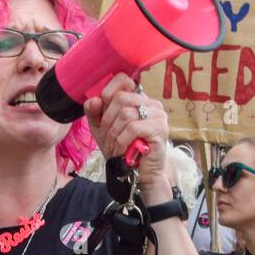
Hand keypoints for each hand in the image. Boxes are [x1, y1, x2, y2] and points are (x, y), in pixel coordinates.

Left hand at [82, 73, 169, 195]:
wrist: (138, 174)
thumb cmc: (122, 149)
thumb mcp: (102, 129)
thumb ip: (95, 113)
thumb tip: (93, 100)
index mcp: (138, 99)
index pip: (123, 79)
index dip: (107, 93)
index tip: (101, 113)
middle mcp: (151, 103)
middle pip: (120, 99)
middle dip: (107, 121)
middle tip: (106, 138)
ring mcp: (158, 115)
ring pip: (125, 114)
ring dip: (113, 134)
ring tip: (113, 147)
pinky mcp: (160, 129)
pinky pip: (133, 128)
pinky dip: (122, 141)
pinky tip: (122, 150)